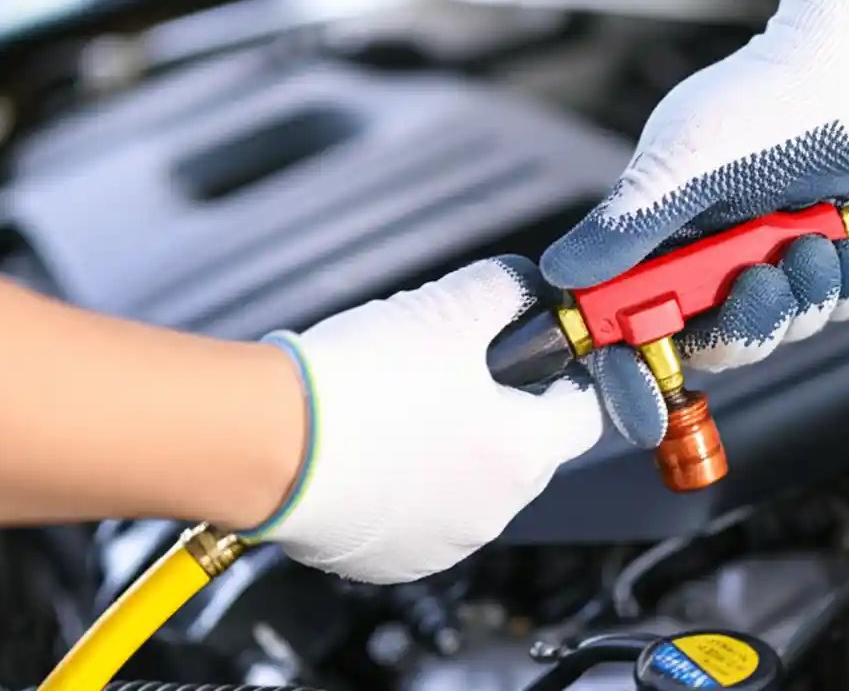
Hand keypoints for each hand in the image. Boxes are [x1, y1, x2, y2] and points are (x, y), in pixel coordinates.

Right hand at [246, 256, 603, 582]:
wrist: (265, 442)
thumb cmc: (358, 384)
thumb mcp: (447, 310)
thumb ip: (503, 290)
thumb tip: (520, 286)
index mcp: (522, 456)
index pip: (583, 415)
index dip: (564, 376)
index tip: (541, 357)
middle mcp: (491, 513)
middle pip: (522, 453)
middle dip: (496, 412)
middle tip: (449, 373)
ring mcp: (438, 545)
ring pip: (467, 486)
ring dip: (448, 451)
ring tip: (397, 408)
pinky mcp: (386, 562)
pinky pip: (416, 517)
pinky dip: (403, 487)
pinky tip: (368, 449)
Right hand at [540, 0, 848, 446]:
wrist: (842, 72)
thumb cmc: (760, 105)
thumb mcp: (683, 164)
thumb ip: (628, 224)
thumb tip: (563, 272)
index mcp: (656, 246)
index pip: (629, 330)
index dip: (631, 376)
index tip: (641, 410)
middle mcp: (705, 265)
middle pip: (714, 346)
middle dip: (748, 322)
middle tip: (764, 276)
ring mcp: (761, 267)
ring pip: (779, 333)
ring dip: (804, 294)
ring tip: (809, 239)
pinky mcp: (813, 265)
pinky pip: (830, 312)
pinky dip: (840, 284)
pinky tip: (836, 242)